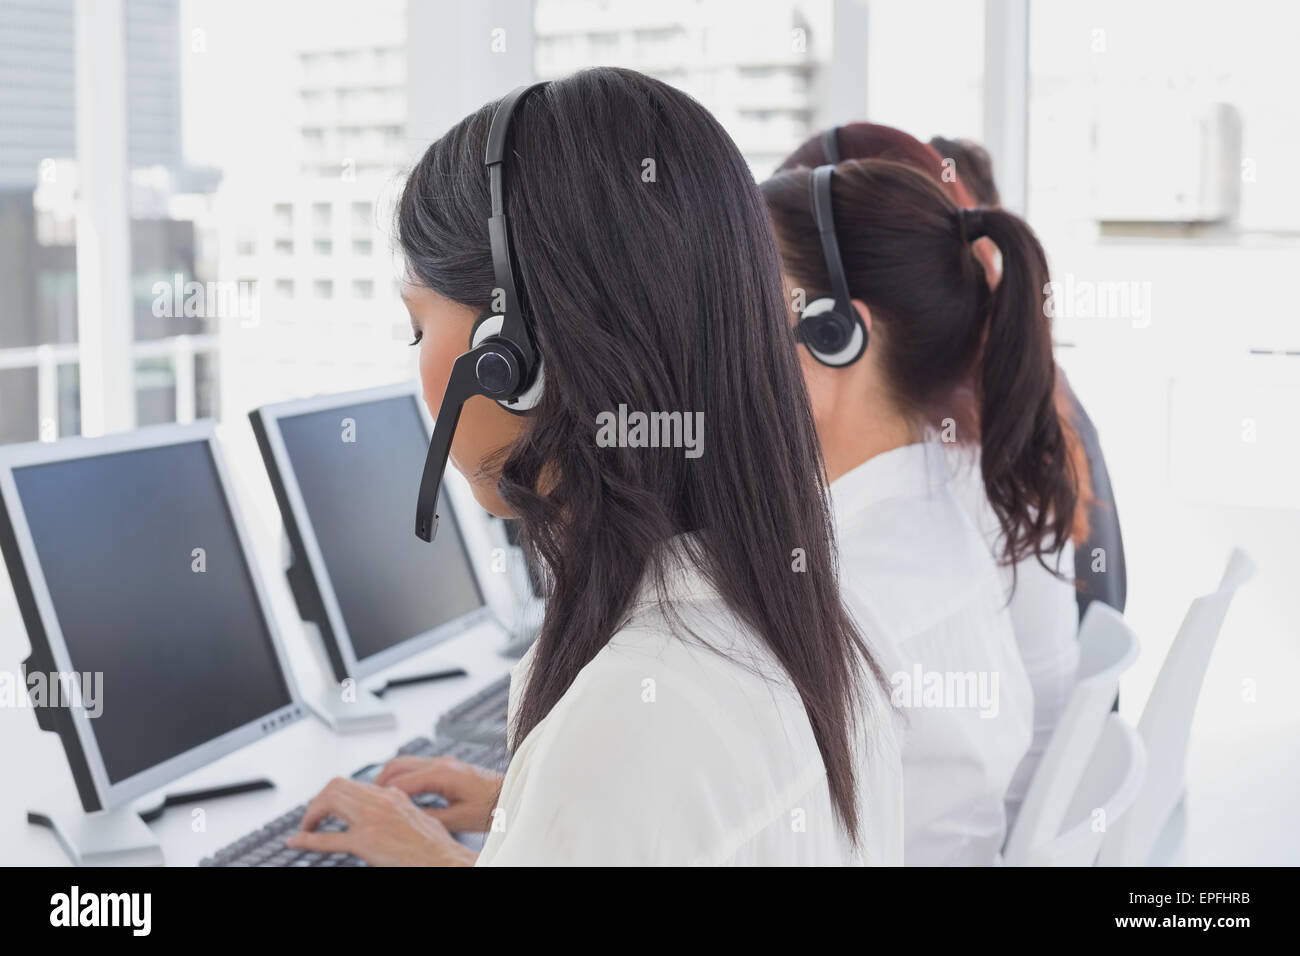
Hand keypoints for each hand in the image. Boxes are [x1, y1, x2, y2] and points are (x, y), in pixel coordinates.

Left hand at [285, 777, 476, 866]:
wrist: (445, 860)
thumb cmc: (437, 848)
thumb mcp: (422, 819)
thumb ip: (404, 811)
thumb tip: (398, 811)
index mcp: (394, 796)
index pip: (356, 784)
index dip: (336, 794)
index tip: (330, 807)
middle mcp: (381, 802)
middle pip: (337, 786)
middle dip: (319, 800)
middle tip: (313, 817)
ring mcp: (371, 821)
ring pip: (329, 803)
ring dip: (312, 814)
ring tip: (306, 827)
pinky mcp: (365, 842)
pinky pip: (328, 838)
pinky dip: (308, 839)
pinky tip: (297, 841)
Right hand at [374, 755, 504, 832]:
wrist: (509, 794)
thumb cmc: (491, 806)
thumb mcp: (459, 819)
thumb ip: (431, 817)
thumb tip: (407, 818)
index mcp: (442, 774)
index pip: (401, 782)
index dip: (381, 795)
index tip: (367, 805)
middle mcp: (441, 763)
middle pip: (397, 765)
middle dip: (378, 781)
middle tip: (364, 799)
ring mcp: (443, 762)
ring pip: (405, 762)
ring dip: (389, 777)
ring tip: (376, 796)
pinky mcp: (447, 767)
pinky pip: (416, 767)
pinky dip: (402, 777)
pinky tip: (399, 792)